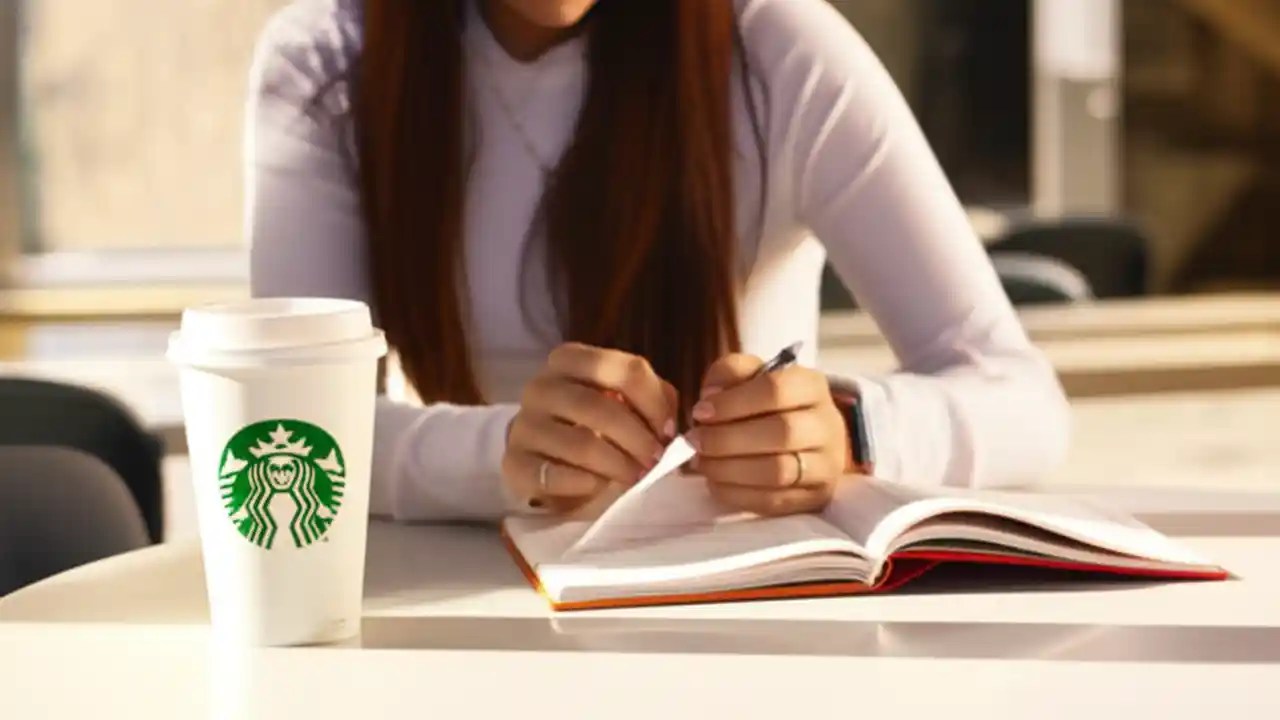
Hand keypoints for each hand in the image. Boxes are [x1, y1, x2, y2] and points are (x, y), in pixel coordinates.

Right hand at [503, 343, 677, 512]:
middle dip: (637, 438)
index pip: (626, 369)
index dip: (654, 403)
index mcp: (570, 359)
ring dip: (618, 465)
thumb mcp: (623, 399)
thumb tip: (667, 425)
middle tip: (655, 461)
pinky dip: (585, 484)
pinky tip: (598, 486)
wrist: (540, 452)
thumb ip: (652, 399)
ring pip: (580, 444)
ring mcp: (523, 425)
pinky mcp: (514, 463)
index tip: (668, 431)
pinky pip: (554, 476)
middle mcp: (541, 386)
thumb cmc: (591, 422)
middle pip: (600, 407)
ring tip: (635, 477)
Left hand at [687, 354, 850, 515]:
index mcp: (812, 386)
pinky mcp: (814, 497)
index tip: (700, 412)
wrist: (806, 441)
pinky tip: (715, 481)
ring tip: (701, 462)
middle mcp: (827, 425)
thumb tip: (710, 396)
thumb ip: (729, 373)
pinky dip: (736, 493)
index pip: (776, 389)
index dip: (732, 402)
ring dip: (729, 469)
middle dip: (727, 439)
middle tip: (695, 441)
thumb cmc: (769, 405)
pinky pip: (772, 501)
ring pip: (778, 471)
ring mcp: (826, 465)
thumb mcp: (751, 376)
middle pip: (780, 433)